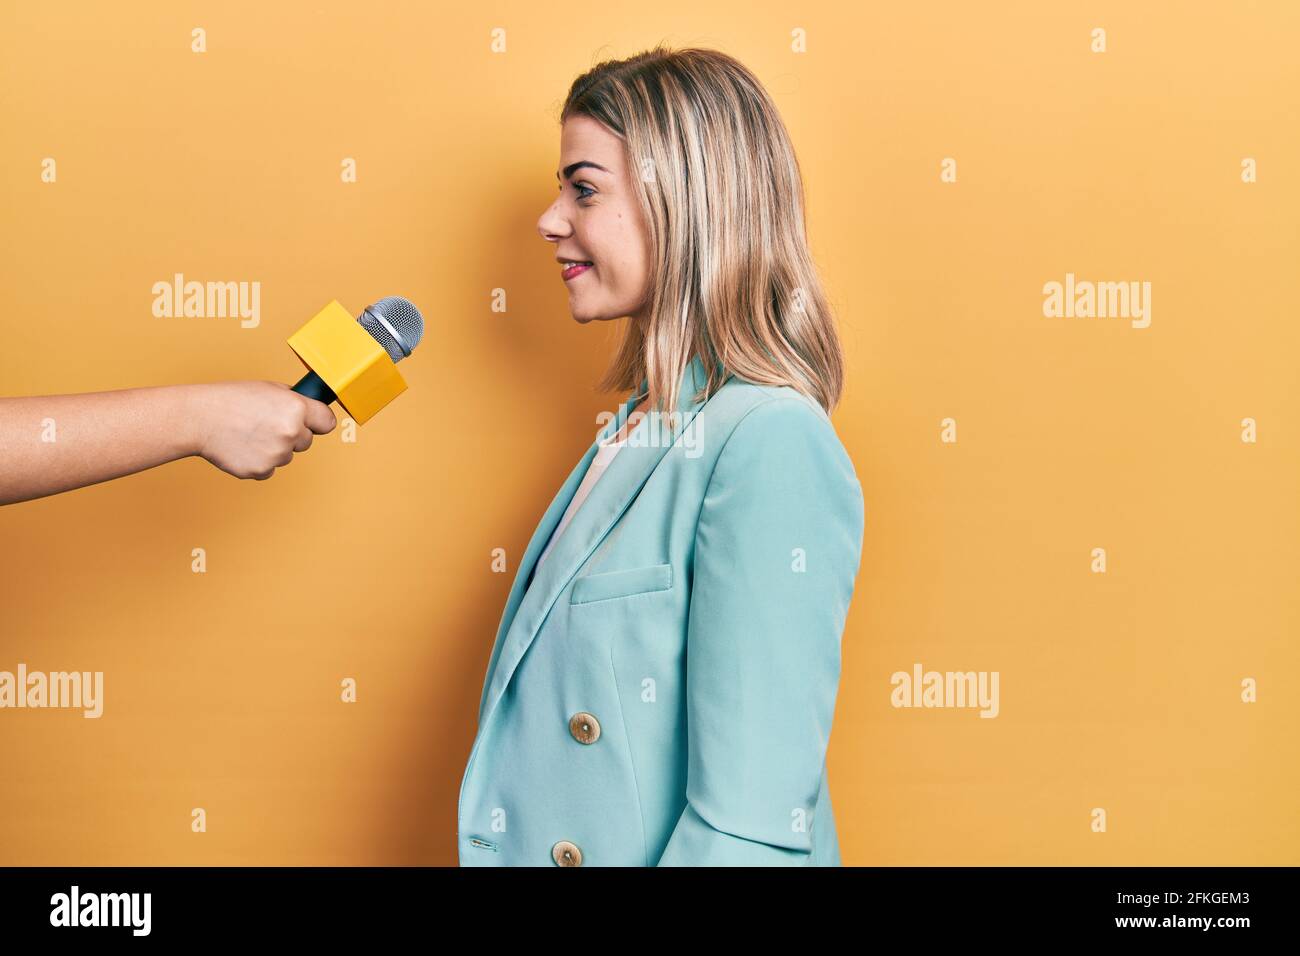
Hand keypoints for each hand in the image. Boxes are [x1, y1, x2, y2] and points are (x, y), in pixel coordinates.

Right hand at [189, 381, 336, 479]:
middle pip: (307, 441)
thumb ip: (293, 401)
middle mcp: (291, 433)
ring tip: (250, 434)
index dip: (318, 422)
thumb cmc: (231, 400)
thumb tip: (310, 410)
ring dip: (274, 448)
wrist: (200, 419)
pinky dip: (259, 461)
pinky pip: (269, 469)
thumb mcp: (269, 389)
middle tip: (267, 424)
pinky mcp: (261, 470)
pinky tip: (243, 447)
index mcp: (297, 409)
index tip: (313, 423)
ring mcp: (277, 454)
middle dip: (292, 435)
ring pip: (287, 456)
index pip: (327, 422)